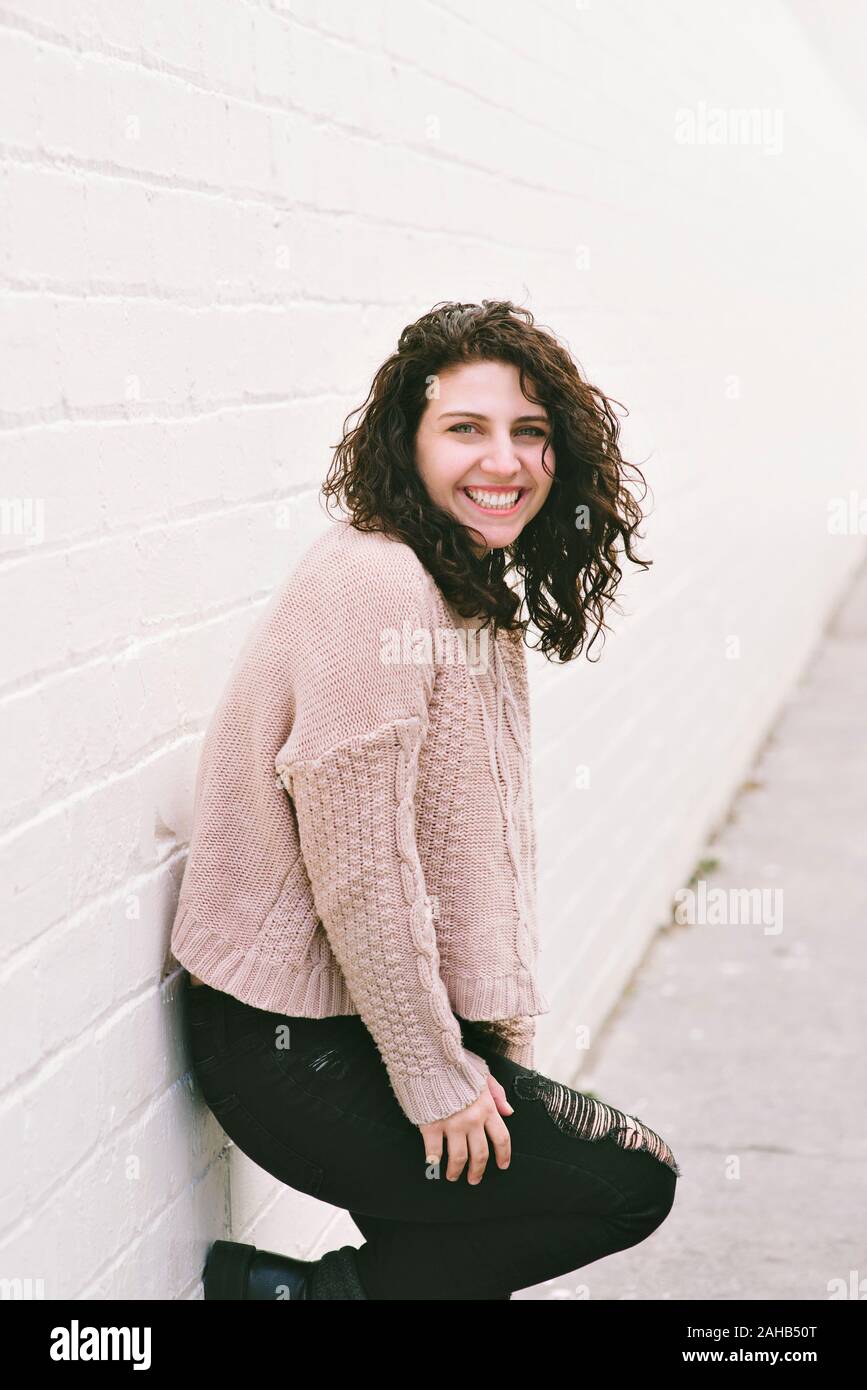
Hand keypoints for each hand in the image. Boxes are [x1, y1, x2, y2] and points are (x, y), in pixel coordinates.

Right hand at [418, 1070, 513, 1185]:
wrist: (429, 1057)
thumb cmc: (456, 1063)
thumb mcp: (483, 1074)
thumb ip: (497, 1093)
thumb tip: (509, 1111)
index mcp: (486, 1107)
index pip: (502, 1138)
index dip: (503, 1155)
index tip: (502, 1165)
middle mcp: (472, 1120)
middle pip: (480, 1154)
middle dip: (478, 1170)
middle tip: (474, 1179)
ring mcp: (451, 1124)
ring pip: (459, 1158)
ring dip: (456, 1171)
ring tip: (453, 1176)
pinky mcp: (431, 1126)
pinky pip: (434, 1152)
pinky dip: (434, 1162)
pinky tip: (434, 1165)